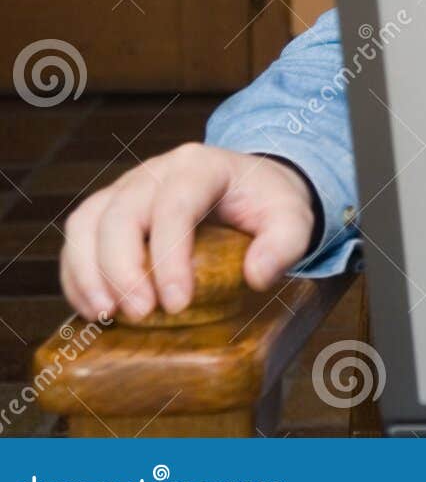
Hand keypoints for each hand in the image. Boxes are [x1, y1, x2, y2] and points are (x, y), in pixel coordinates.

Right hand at [60, 143, 314, 321]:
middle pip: (122, 214)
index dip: (169, 257)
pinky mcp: (109, 209)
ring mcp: (127, 187)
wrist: (251, 185)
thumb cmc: (268, 202)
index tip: (177, 303)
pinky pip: (78, 237)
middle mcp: (156, 171)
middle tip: (142, 314)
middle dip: (124, 269)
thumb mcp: (292, 218)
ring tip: (108, 315)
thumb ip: (285, 244)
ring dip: (89, 272)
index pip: (175, 206)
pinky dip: (77, 274)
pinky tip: (94, 308)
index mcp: (201, 166)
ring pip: (88, 222)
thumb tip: (258, 276)